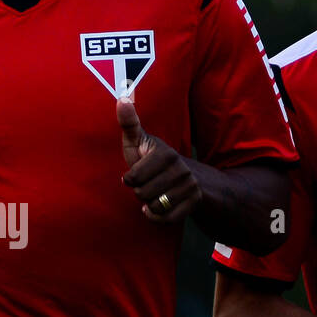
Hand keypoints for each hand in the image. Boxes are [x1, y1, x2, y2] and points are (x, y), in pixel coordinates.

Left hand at [118, 97, 200, 221]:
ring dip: (148, 203)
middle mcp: (182, 169)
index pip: (133, 179)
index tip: (135, 173)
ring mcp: (190, 187)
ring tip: (154, 192)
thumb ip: (129, 122)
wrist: (190, 178)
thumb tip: (122, 98)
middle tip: (148, 183)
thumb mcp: (139, 141)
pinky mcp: (195, 203)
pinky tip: (158, 206)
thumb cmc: (152, 158)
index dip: (129, 179)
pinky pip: (166, 219)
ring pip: (154, 207)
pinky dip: (157, 216)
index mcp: (165, 154)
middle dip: (139, 191)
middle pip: (142, 194)